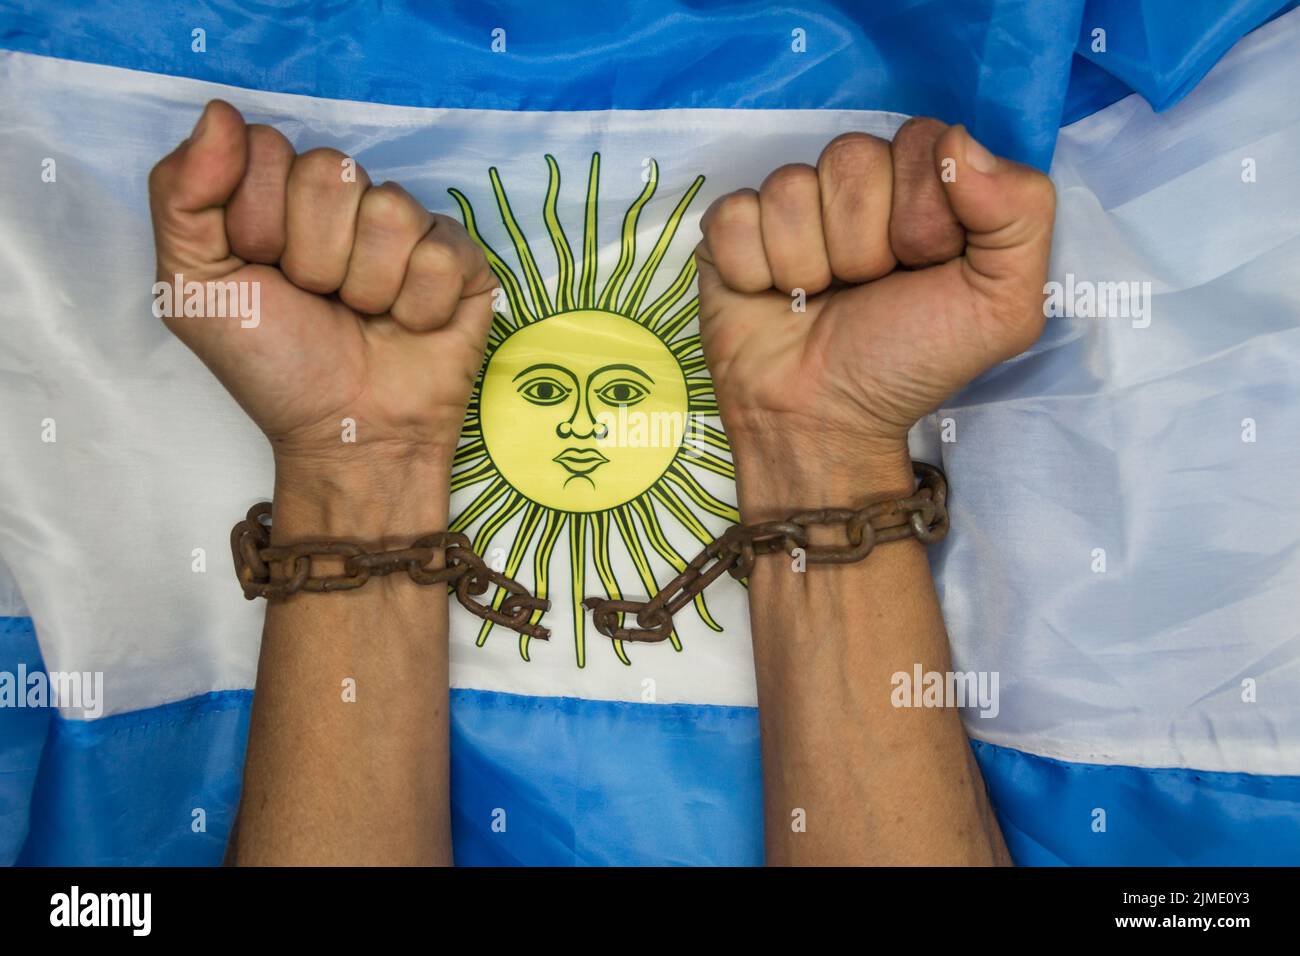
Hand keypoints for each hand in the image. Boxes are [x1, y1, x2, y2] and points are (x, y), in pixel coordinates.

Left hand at [148, 100, 494, 478]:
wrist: (350, 436)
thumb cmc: (276, 368)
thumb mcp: (194, 287)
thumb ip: (180, 196)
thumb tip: (220, 111)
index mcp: (279, 196)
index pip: (267, 146)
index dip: (257, 218)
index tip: (261, 271)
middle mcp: (346, 202)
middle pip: (330, 170)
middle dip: (312, 255)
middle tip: (316, 301)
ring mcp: (409, 227)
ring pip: (388, 210)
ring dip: (365, 285)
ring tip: (363, 318)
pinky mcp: (462, 260)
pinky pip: (439, 251)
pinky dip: (415, 306)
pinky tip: (407, 326)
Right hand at [696, 119, 1054, 508]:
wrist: (822, 422)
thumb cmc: (908, 365)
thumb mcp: (1001, 307)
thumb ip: (1021, 214)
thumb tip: (955, 142)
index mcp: (925, 189)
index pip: (920, 140)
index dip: (921, 209)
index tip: (920, 267)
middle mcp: (857, 186)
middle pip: (851, 157)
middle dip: (863, 242)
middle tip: (866, 290)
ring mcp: (789, 205)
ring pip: (791, 187)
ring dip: (808, 264)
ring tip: (817, 300)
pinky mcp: (729, 231)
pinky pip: (735, 215)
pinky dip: (753, 270)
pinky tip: (770, 298)